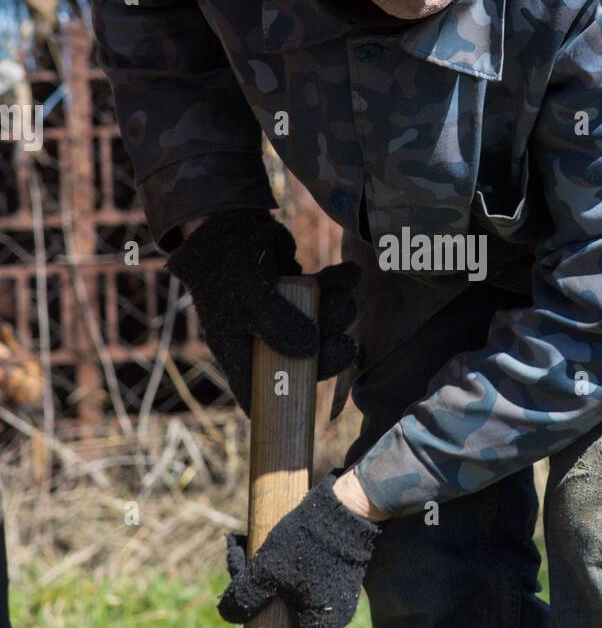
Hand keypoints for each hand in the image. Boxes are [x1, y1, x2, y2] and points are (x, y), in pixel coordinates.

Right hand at [165, 210, 358, 414]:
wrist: (228, 219)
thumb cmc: (228, 264)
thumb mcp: (249, 299)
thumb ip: (279, 326)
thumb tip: (311, 350)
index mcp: (241, 354)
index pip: (260, 398)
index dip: (283, 409)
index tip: (312, 404)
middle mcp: (263, 341)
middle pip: (306, 364)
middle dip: (330, 350)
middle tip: (344, 338)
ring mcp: (283, 317)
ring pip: (323, 329)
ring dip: (340, 311)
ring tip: (341, 288)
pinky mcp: (298, 293)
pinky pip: (327, 298)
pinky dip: (340, 286)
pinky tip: (348, 273)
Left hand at [219, 472, 380, 627]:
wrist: (347, 507)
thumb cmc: (307, 543)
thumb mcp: (267, 570)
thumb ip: (245, 597)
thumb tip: (229, 615)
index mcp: (322, 625)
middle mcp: (336, 617)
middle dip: (272, 620)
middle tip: (250, 594)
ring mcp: (340, 595)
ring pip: (304, 607)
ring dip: (277, 592)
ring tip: (253, 561)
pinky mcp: (341, 575)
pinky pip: (311, 587)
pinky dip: (290, 577)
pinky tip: (273, 551)